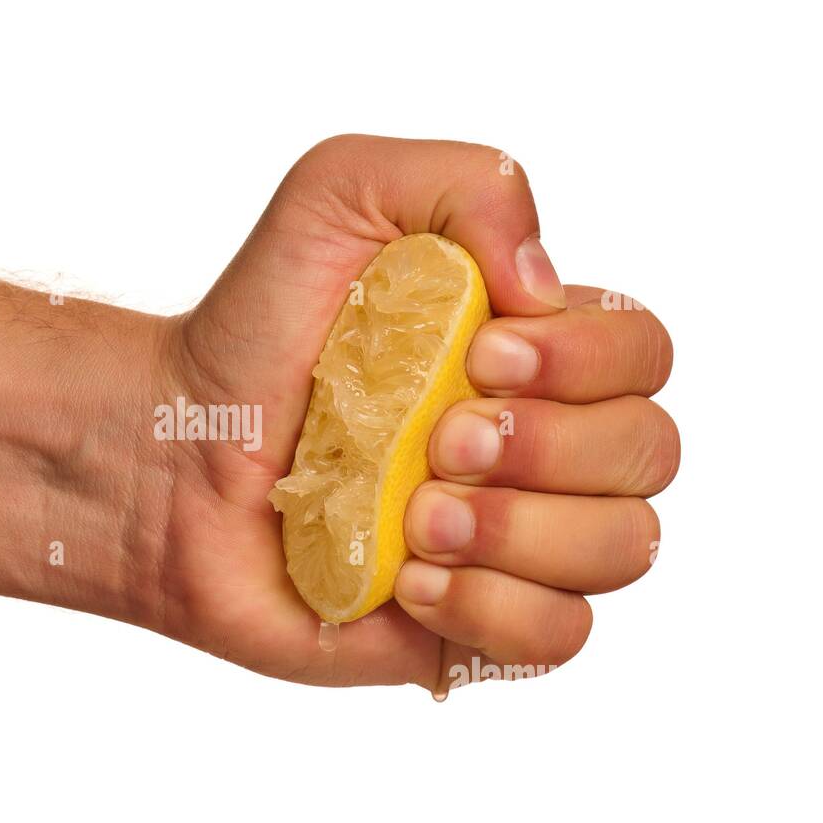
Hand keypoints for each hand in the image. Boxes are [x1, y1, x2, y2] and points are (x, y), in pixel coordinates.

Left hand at [158, 135, 678, 692]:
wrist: (173, 455)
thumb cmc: (253, 330)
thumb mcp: (339, 196)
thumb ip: (466, 185)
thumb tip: (549, 285)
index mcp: (535, 353)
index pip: (644, 355)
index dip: (588, 360)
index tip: (483, 353)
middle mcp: (542, 447)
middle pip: (649, 454)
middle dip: (549, 447)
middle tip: (438, 438)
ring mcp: (514, 540)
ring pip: (621, 551)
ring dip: (519, 530)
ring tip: (412, 516)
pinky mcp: (473, 623)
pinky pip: (559, 636)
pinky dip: (493, 608)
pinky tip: (407, 579)